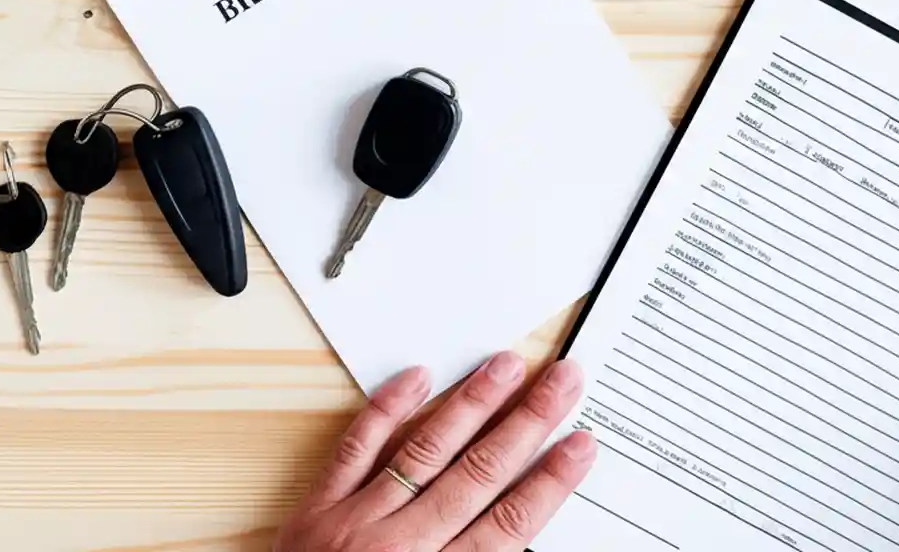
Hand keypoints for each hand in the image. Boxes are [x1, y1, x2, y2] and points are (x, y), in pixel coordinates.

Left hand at [275, 352, 595, 551]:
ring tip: (504, 365)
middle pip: (479, 473)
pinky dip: (386, 410)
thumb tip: (519, 537)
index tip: (580, 445)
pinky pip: (356, 448)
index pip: (509, 523)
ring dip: (471, 403)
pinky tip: (417, 377)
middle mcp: (402, 547)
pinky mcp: (317, 509)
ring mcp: (357, 522)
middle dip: (528, 422)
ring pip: (426, 449)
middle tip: (561, 381)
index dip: (550, 481)